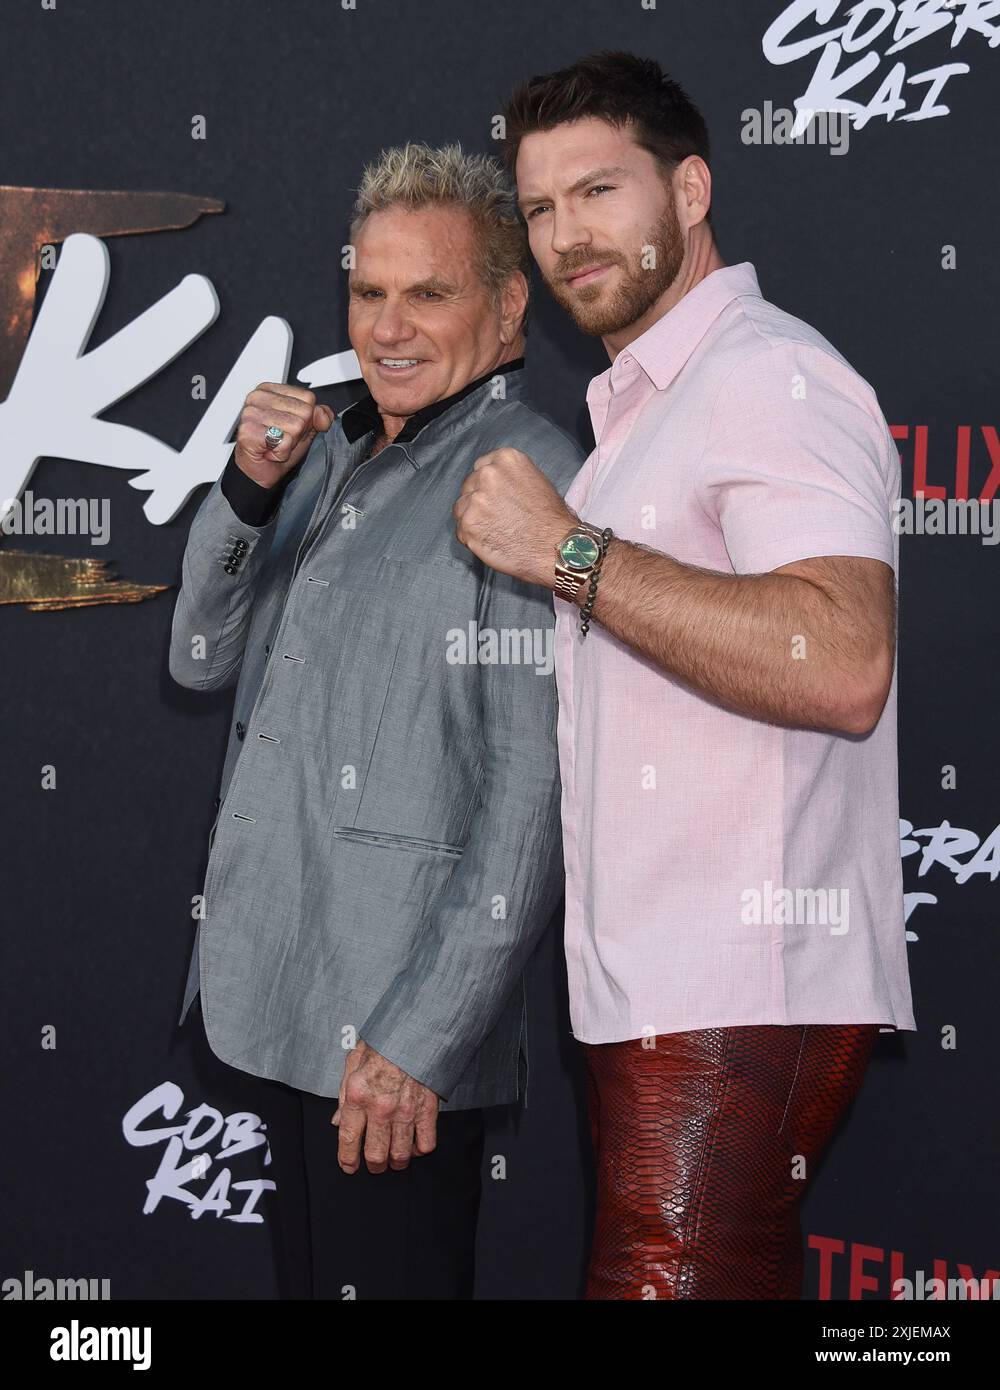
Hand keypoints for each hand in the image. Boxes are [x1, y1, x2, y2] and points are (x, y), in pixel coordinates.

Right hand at [234, 382, 334, 488]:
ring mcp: (251, 413)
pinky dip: (281, 453)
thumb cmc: (276, 448)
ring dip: (289, 444)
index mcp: (270, 390)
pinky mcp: (248, 431)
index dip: (306, 419)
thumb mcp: (304, 429)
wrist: (258, 472)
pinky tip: (269, 451)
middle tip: (281, 439)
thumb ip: (318, 416)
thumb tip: (323, 413)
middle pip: (304, 413)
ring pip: (296, 427)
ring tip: (275, 445)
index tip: (289, 427)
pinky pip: (284, 442)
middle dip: (298, 433)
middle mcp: (258, 397)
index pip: (308, 397)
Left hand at [331, 1040, 439, 1173]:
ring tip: (394, 1161)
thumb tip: (338, 1122)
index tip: (349, 1166)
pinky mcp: (427, 1109)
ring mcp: (405, 1110)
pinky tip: (414, 1146)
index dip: (347, 1160)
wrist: (415, 1029)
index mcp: (357, 1094)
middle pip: (375, 1154)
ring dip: (396, 1163)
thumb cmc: (383, 1043)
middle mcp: (380, 1107)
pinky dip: (419, 1150)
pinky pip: (425, 1143)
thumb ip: (343, 1094)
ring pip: (400, 1154)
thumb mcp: (353, 1062)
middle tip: (374, 1165)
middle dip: (373, 1166)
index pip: (348, 1139)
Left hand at [453, 447, 575, 587]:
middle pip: (469, 486)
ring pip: (461, 508)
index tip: (494, 498)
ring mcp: (476, 499)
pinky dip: (472, 538)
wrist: (557, 548)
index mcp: (506, 459)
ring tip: (496, 531)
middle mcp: (488, 474)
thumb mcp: (536, 480)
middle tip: (497, 518)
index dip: (487, 486)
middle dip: (478, 502)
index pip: (482, 467)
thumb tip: (496, 486)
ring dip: (473, 519)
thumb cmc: (552, 519)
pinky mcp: (468, 524)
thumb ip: (510, 477)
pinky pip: (461, 530)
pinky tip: (492, 542)